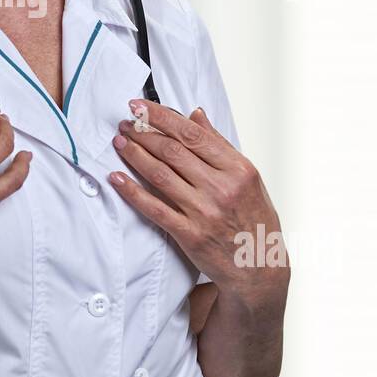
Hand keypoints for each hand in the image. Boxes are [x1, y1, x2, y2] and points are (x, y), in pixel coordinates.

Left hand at [108, 100, 287, 307]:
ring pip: (160, 174)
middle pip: (173, 151)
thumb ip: (220, 145)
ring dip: (134, 155)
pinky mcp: (189, 234)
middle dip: (143, 133)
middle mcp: (221, 188)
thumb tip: (196, 115)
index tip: (141, 107)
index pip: (193, 134)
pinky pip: (154, 208)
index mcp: (238, 169)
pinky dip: (132, 191)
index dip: (162, 117)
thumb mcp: (248, 178)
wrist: (259, 269)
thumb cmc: (254, 221)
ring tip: (119, 141)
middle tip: (125, 123)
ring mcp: (204, 212)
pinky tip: (117, 178)